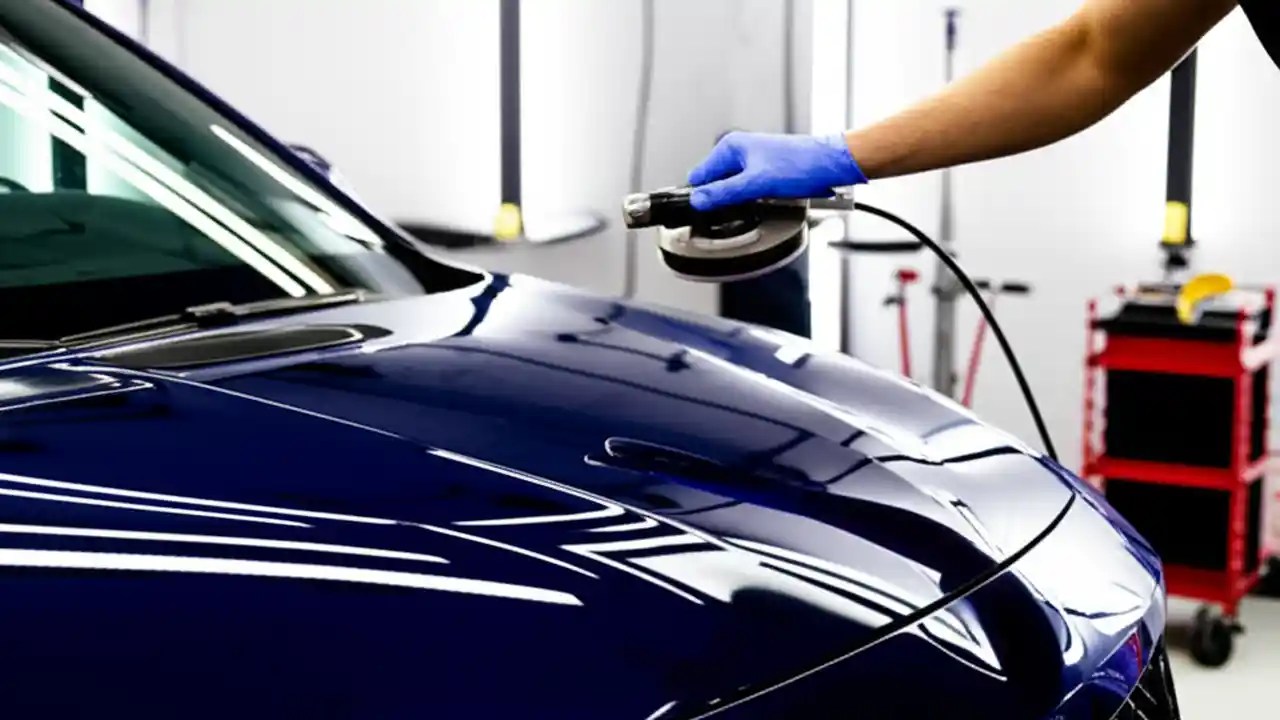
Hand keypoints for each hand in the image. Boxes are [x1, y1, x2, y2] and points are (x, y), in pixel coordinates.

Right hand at [687, 132, 866, 210]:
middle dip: (723, 199)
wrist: (831, 165)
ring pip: (732, 189)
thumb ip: (723, 193)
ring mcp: (752, 161)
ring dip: (740, 201)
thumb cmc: (802, 165)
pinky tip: (766, 200)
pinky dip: (752, 199)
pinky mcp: (764, 172)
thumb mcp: (756, 184)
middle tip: (740, 206)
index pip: (699, 176)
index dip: (702, 196)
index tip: (707, 211)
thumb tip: (698, 200)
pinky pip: (747, 190)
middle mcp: (740, 151)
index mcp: (731, 147)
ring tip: (759, 200)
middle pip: (715, 184)